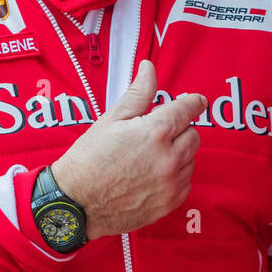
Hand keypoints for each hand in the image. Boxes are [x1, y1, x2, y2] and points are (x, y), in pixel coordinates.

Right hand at [52, 60, 205, 238]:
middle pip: (193, 135)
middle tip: (157, 133)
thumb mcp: (111, 119)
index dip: (193, 102)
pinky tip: (152, 174)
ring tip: (149, 156)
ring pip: (191, 160)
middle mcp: (168, 159)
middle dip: (180, 129)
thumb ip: (138, 93)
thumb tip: (149, 68)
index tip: (196, 100)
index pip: (187, 110)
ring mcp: (170, 184)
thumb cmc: (88, 159)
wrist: (75, 203)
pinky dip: (175, 176)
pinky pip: (185, 183)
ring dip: (178, 154)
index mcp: (155, 132)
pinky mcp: (169, 203)